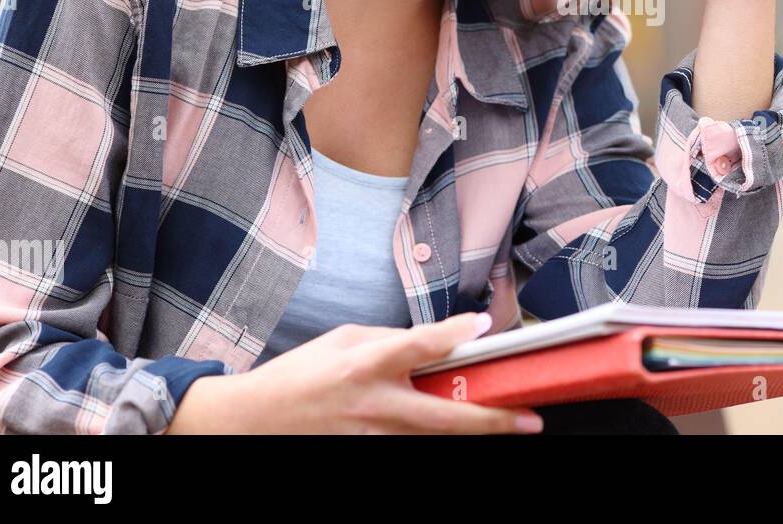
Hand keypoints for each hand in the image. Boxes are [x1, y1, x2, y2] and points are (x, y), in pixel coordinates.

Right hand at [165, 312, 544, 433]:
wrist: (253, 422)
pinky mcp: (365, 454)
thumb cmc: (299, 376)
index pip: (417, 346)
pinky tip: (460, 432)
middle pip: (444, 416)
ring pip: (433, 441)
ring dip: (473, 433)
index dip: (453, 336)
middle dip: (492, 420)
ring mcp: (370, 438)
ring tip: (510, 426)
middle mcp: (372, 406)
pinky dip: (434, 439)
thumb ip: (391, 339)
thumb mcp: (343, 340)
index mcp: (363, 365)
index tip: (482, 327)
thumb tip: (435, 340)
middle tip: (529, 419)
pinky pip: (410, 447)